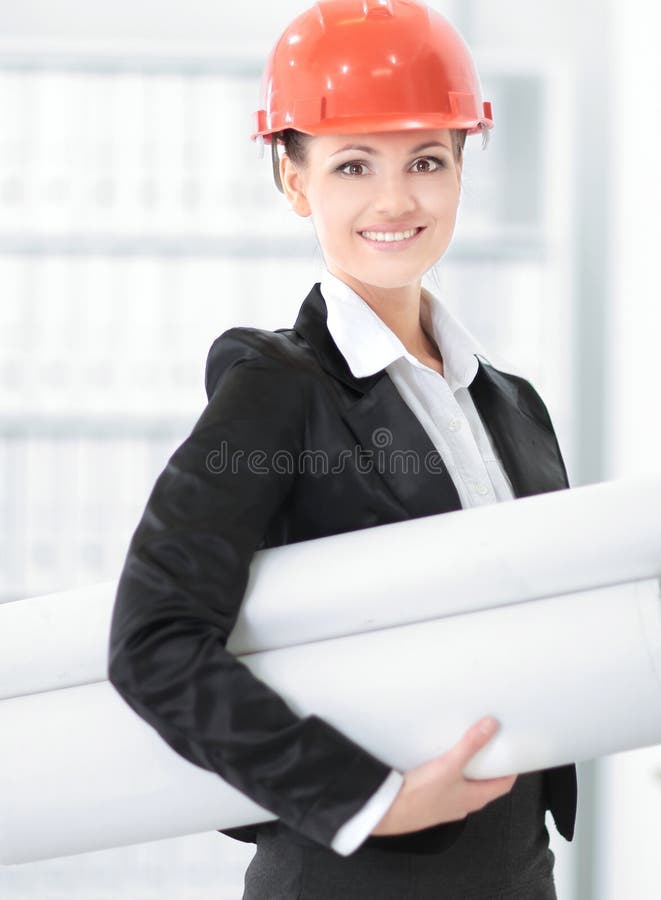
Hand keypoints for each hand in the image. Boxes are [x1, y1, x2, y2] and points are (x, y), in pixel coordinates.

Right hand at [371, 717, 516, 835]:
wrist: (390, 811)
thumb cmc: (421, 796)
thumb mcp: (449, 765)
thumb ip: (471, 745)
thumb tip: (491, 726)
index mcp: (475, 797)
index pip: (504, 784)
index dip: (510, 769)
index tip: (512, 752)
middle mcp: (465, 803)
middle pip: (485, 783)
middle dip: (488, 765)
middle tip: (489, 745)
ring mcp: (448, 803)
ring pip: (465, 785)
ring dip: (468, 769)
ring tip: (464, 748)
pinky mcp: (432, 800)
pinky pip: (448, 785)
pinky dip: (450, 773)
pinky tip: (439, 761)